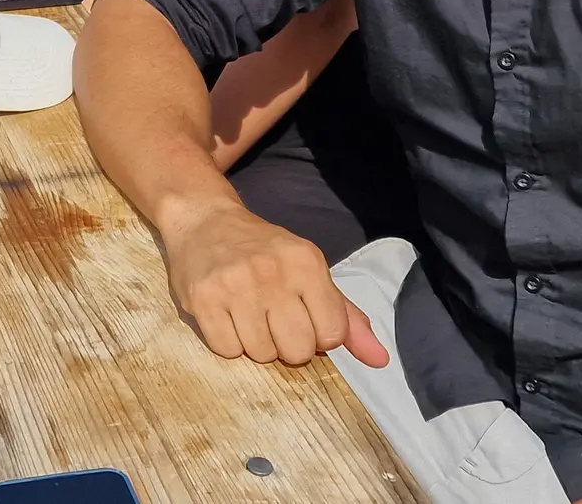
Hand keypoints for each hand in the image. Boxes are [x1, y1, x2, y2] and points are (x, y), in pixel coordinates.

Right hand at [161, 196, 387, 367]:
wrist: (204, 221)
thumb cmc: (264, 252)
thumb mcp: (310, 272)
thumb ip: (347, 318)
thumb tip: (379, 360)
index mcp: (306, 263)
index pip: (331, 334)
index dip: (318, 336)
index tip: (302, 318)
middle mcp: (272, 272)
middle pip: (297, 351)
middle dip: (287, 345)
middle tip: (273, 321)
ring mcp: (234, 285)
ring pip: (261, 354)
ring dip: (256, 344)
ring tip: (247, 315)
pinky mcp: (202, 298)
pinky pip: (226, 350)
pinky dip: (228, 342)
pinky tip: (226, 316)